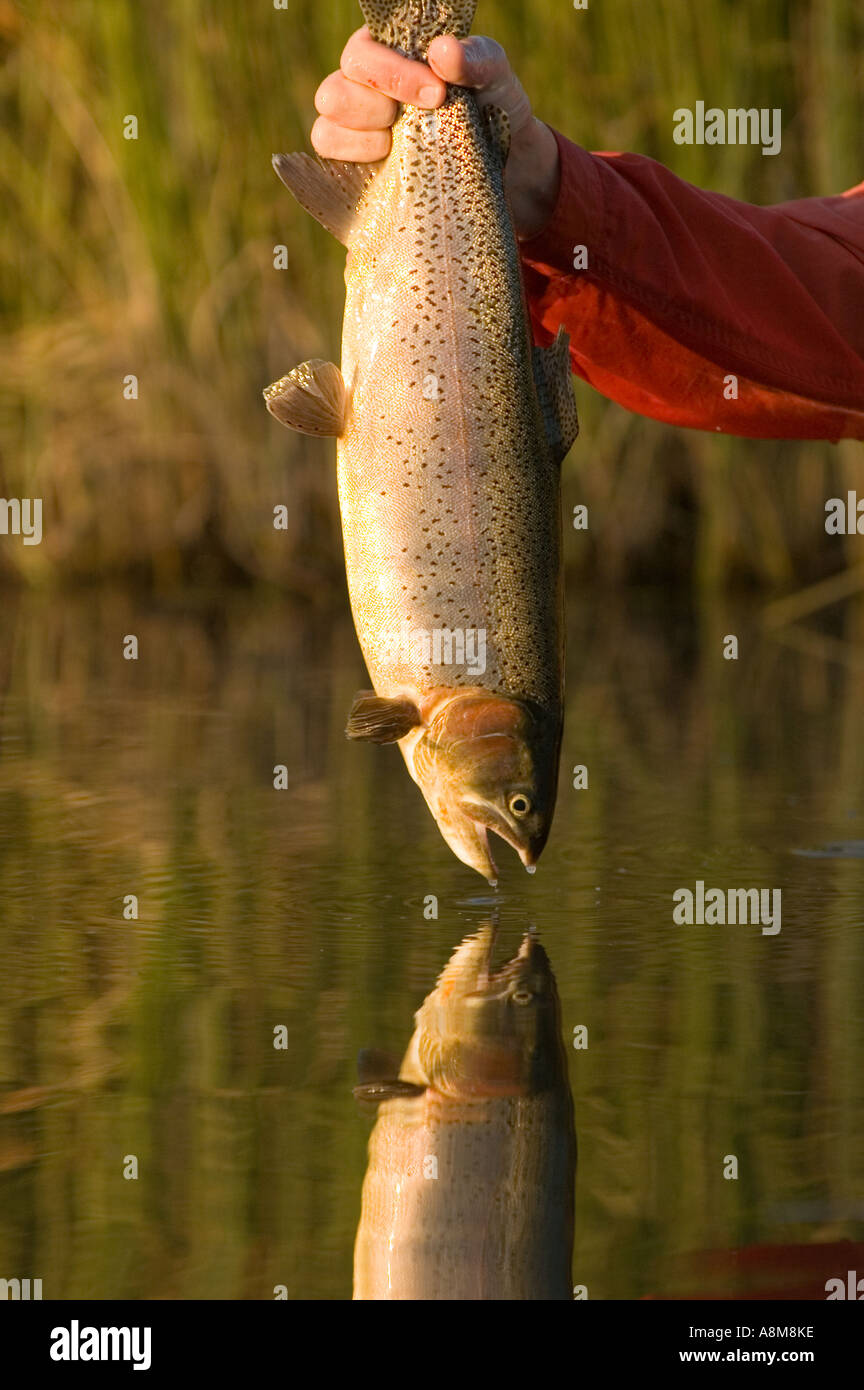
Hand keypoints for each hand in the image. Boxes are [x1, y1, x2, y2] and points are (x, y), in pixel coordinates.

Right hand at [311, 27, 559, 240]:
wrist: (510, 169)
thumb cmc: (494, 109)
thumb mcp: (494, 76)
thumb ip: (475, 58)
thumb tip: (442, 51)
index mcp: (386, 57)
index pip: (361, 54)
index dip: (389, 71)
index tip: (436, 93)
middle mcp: (363, 95)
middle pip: (332, 94)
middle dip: (373, 108)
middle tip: (421, 119)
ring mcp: (357, 138)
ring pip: (326, 133)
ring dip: (362, 142)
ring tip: (400, 148)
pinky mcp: (360, 178)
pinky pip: (333, 174)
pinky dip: (358, 171)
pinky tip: (391, 171)